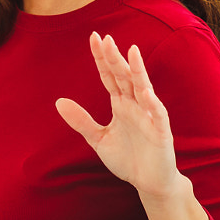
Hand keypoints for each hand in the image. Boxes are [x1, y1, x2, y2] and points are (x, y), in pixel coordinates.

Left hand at [56, 33, 182, 197]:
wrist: (148, 182)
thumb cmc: (127, 158)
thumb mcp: (98, 138)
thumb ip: (81, 120)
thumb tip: (58, 101)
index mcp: (120, 104)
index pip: (109, 76)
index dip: (101, 58)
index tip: (94, 37)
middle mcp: (135, 105)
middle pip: (123, 76)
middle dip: (115, 58)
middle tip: (105, 38)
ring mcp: (148, 116)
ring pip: (142, 88)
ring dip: (137, 71)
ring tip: (131, 51)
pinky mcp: (160, 131)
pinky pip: (156, 113)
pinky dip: (151, 102)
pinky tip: (144, 91)